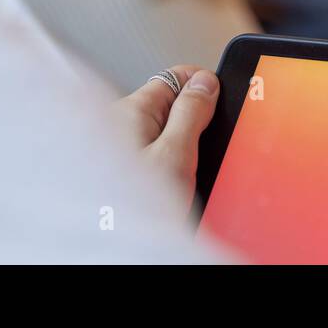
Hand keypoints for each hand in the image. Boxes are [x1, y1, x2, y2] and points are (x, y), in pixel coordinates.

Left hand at [117, 65, 219, 208]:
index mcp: (131, 110)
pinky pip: (150, 162)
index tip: (222, 101)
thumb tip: (205, 81)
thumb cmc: (127, 209)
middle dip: (193, 127)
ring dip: (180, 155)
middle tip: (202, 156)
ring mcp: (115, 150)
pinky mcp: (116, 175)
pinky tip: (170, 193)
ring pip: (161, 138)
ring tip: (183, 181)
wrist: (106, 249)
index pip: (174, 78)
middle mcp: (117, 125)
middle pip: (169, 108)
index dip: (203, 86)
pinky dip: (166, 173)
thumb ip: (191, 113)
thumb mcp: (175, 156)